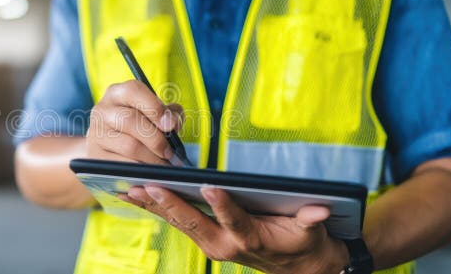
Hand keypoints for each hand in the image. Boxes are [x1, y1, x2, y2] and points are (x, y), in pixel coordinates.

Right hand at [86, 80, 183, 163]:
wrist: (109, 146)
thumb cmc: (138, 126)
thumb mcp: (153, 114)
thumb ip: (169, 113)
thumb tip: (173, 122)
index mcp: (118, 93)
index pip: (134, 91)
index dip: (154, 107)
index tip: (171, 125)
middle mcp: (102, 110)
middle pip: (131, 120)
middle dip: (156, 139)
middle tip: (170, 153)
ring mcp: (96, 133)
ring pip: (128, 146)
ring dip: (151, 158)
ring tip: (164, 165)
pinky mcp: (95, 156)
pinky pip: (122, 165)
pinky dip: (140, 171)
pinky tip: (150, 173)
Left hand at [119, 186, 348, 273]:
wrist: (297, 268)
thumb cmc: (303, 244)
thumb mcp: (312, 232)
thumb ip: (311, 220)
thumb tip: (319, 209)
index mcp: (250, 240)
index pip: (235, 221)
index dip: (223, 205)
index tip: (210, 187)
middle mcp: (224, 245)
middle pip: (194, 222)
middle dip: (171, 203)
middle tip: (149, 186)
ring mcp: (210, 243)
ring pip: (178, 222)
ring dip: (154, 205)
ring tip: (131, 187)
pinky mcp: (202, 239)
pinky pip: (176, 222)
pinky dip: (156, 208)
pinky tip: (136, 194)